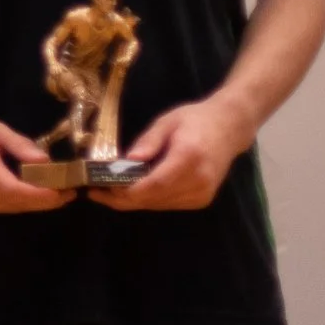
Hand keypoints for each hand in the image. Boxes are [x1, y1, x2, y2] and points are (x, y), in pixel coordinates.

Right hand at [0, 105, 74, 214]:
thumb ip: (20, 146)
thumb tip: (47, 163)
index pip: (18, 191)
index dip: (45, 196)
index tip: (68, 191)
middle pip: (17, 203)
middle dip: (45, 200)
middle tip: (67, 191)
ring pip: (10, 208)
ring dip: (32, 202)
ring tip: (51, 191)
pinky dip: (16, 201)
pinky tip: (27, 191)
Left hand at [93, 97, 252, 211]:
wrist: (229, 128)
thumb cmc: (194, 120)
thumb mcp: (166, 122)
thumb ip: (147, 142)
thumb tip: (126, 161)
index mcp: (188, 158)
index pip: (153, 185)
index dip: (125, 191)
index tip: (100, 189)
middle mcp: (198, 181)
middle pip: (154, 199)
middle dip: (122, 199)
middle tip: (95, 193)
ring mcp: (203, 194)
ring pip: (159, 205)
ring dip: (133, 201)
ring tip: (107, 192)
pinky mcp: (202, 200)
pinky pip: (169, 204)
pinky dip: (149, 199)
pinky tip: (131, 190)